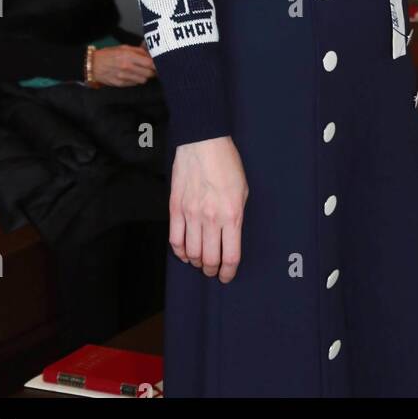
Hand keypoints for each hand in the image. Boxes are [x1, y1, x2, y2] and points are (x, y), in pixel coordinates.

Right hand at [90, 44, 156, 86]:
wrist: (93, 65)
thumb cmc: (109, 54)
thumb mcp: (124, 47)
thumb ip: (138, 51)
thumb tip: (151, 54)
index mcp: (128, 56)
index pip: (149, 63)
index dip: (156, 65)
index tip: (159, 63)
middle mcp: (127, 67)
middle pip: (149, 74)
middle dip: (152, 71)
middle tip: (152, 68)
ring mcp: (123, 77)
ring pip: (143, 80)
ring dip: (145, 76)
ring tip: (141, 71)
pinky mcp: (121, 84)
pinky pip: (135, 84)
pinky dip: (137, 80)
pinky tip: (133, 75)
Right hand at [169, 137, 248, 282]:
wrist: (203, 142)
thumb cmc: (227, 164)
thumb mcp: (243, 191)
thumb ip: (236, 217)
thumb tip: (229, 238)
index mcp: (232, 214)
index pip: (230, 256)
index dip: (228, 272)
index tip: (226, 276)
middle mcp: (211, 218)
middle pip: (209, 259)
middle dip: (212, 270)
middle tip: (213, 269)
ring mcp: (191, 214)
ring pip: (191, 253)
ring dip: (196, 262)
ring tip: (200, 261)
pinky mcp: (175, 208)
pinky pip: (175, 239)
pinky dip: (179, 252)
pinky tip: (185, 252)